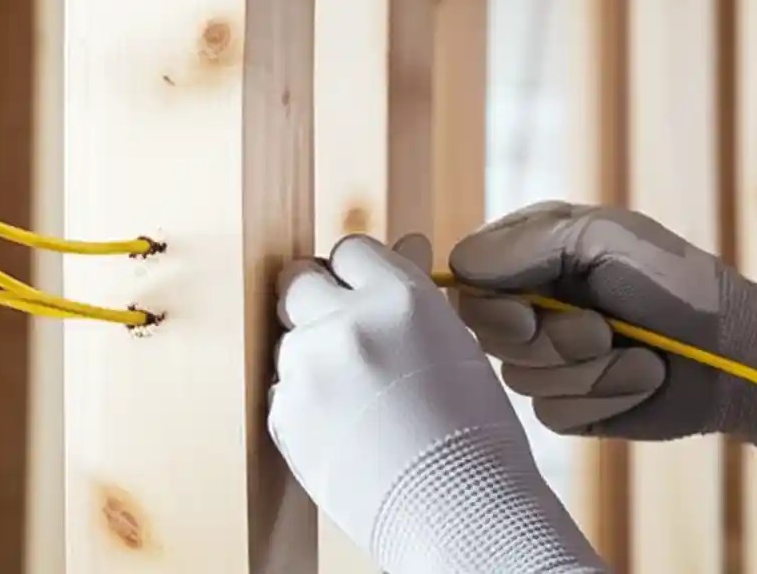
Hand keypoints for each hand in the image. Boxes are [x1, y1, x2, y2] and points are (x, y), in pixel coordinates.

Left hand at [269, 233, 603, 573]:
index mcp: (397, 298)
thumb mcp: (456, 346)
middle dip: (314, 298)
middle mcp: (344, 323)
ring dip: (312, 354)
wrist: (457, 513)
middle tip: (341, 328)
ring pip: (289, 338)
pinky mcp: (284, 415)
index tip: (362, 292)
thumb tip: (405, 243)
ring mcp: (307, 370)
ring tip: (359, 397)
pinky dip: (305, 400)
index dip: (357, 273)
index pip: (351, 250)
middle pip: (297, 280)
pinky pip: (284, 389)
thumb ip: (415, 294)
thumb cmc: (472, 433)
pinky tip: (345, 427)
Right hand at [449, 201, 756, 477]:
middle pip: (485, 333)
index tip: (528, 310)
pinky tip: (640, 379)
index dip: (488, 303)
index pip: (467, 279)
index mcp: (530, 255)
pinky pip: (551, 412)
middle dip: (549, 338)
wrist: (735, 354)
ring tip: (637, 353)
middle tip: (602, 328)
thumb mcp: (603, 239)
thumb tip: (459, 266)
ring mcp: (544, 358)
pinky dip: (603, 397)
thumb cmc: (674, 283)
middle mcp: (528, 304)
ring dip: (587, 369)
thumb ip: (528, 243)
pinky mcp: (565, 404)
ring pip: (520, 377)